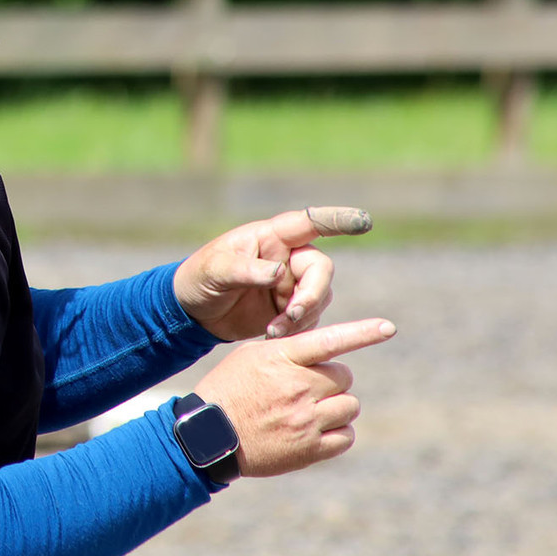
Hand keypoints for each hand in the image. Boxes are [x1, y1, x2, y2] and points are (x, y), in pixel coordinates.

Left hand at [173, 206, 371, 341]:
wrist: (193, 311)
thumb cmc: (200, 278)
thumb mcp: (216, 271)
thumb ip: (247, 270)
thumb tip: (279, 272)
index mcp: (270, 237)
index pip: (308, 223)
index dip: (337, 220)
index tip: (363, 221)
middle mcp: (287, 256)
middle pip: (321, 270)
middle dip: (311, 294)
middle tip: (292, 315)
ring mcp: (291, 283)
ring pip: (319, 297)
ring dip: (302, 316)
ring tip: (272, 330)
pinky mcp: (290, 308)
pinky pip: (310, 318)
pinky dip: (297, 329)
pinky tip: (271, 335)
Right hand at [193, 316, 395, 477]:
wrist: (208, 435)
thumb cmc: (229, 389)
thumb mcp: (251, 357)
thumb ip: (289, 350)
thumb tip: (325, 352)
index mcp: (283, 359)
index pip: (329, 340)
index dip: (362, 332)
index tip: (388, 327)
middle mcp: (298, 387)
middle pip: (344, 376)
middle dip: (332, 381)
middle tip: (308, 388)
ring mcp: (306, 419)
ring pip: (349, 406)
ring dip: (336, 406)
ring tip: (310, 411)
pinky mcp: (309, 449)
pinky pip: (346, 436)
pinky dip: (337, 432)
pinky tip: (316, 430)